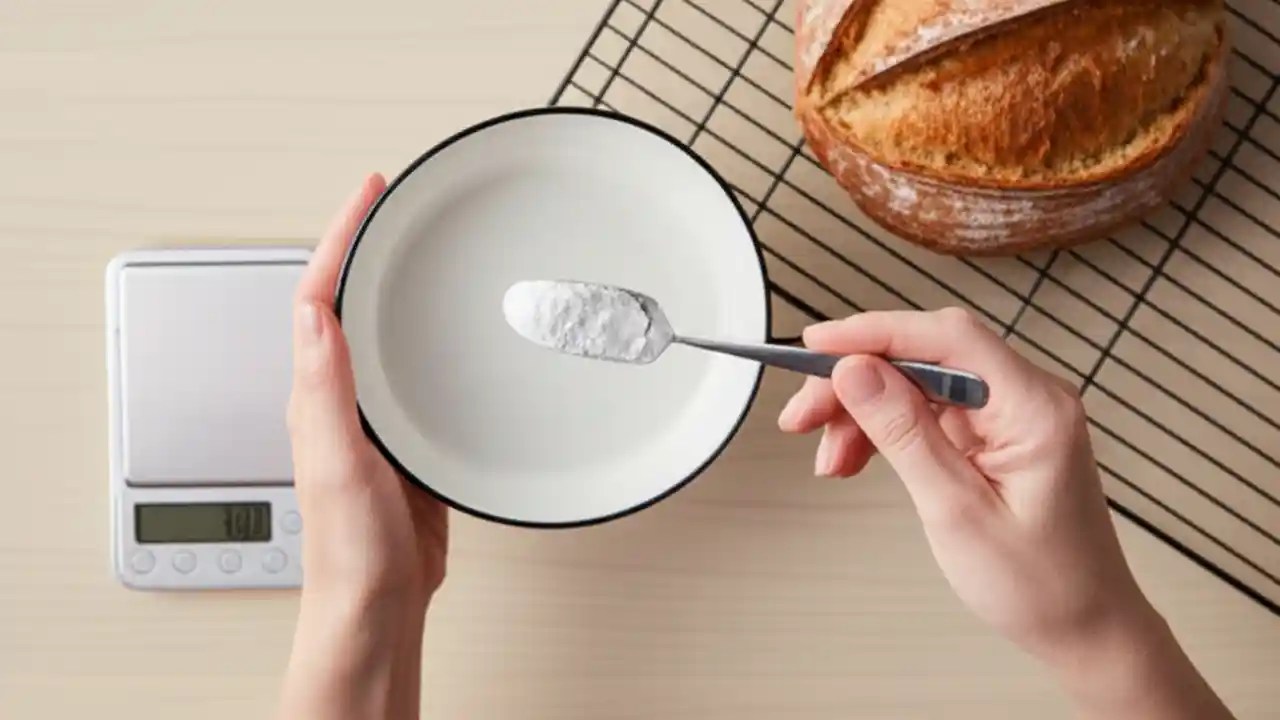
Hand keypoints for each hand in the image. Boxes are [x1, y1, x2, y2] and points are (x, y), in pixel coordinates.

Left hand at [278, 173, 446, 719]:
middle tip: (389, 203)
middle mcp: (340, 397)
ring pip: (380, 331)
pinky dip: (425, 334)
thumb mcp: (337, 463)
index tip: (368, 195)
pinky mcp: (406, 437)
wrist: (379, 599)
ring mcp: (374, 416)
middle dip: (362, 245)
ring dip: (392, 283)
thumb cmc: (352, 547)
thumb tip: (315, 316)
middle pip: (344, 302)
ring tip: (414, 243)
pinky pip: (412, 369)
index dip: (340, 238)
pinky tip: (445, 331)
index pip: (319, 297)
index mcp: (317, 394)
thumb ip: (327, 391)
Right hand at [779, 308, 1232, 718]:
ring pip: (917, 383)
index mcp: (1035, 407)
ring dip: (863, 410)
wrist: (1084, 629)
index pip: (947, 337)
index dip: (875, 332)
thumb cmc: (1041, 585)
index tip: (817, 344)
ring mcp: (1010, 415)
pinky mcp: (994, 434)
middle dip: (856, 379)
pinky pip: (927, 411)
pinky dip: (885, 429)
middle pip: (924, 355)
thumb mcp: (956, 511)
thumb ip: (903, 433)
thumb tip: (856, 372)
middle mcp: (1027, 398)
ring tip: (828, 454)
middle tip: (803, 414)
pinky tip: (854, 457)